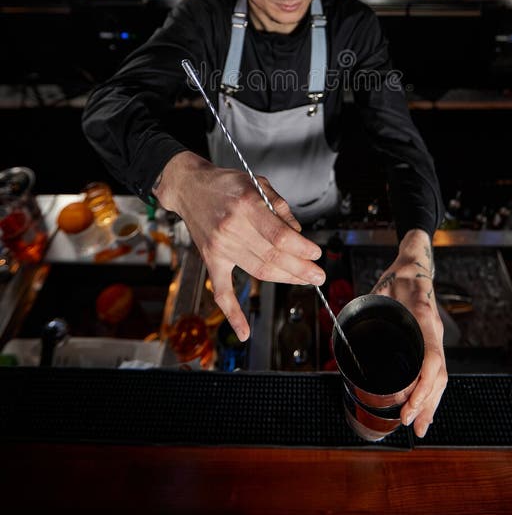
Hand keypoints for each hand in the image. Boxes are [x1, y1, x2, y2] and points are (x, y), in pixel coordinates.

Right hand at [154, 151, 324, 340]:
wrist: (190, 187)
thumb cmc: (226, 183)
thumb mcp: (257, 183)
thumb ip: (279, 207)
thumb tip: (297, 233)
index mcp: (246, 205)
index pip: (279, 235)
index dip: (301, 248)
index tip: (315, 253)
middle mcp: (232, 228)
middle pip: (272, 256)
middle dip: (301, 268)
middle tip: (318, 275)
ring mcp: (220, 247)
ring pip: (258, 271)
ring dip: (285, 279)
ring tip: (305, 281)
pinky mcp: (212, 259)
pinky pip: (221, 291)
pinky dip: (233, 313)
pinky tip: (244, 331)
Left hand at [371, 228, 446, 437]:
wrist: (415, 266)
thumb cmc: (398, 277)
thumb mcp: (380, 288)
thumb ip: (365, 306)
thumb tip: (339, 326)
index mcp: (423, 318)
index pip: (431, 357)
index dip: (422, 383)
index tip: (409, 401)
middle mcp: (434, 331)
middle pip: (438, 374)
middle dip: (425, 402)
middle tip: (409, 422)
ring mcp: (435, 338)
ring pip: (440, 376)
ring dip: (431, 403)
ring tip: (420, 426)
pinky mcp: (432, 342)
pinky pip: (436, 371)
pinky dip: (432, 393)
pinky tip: (424, 408)